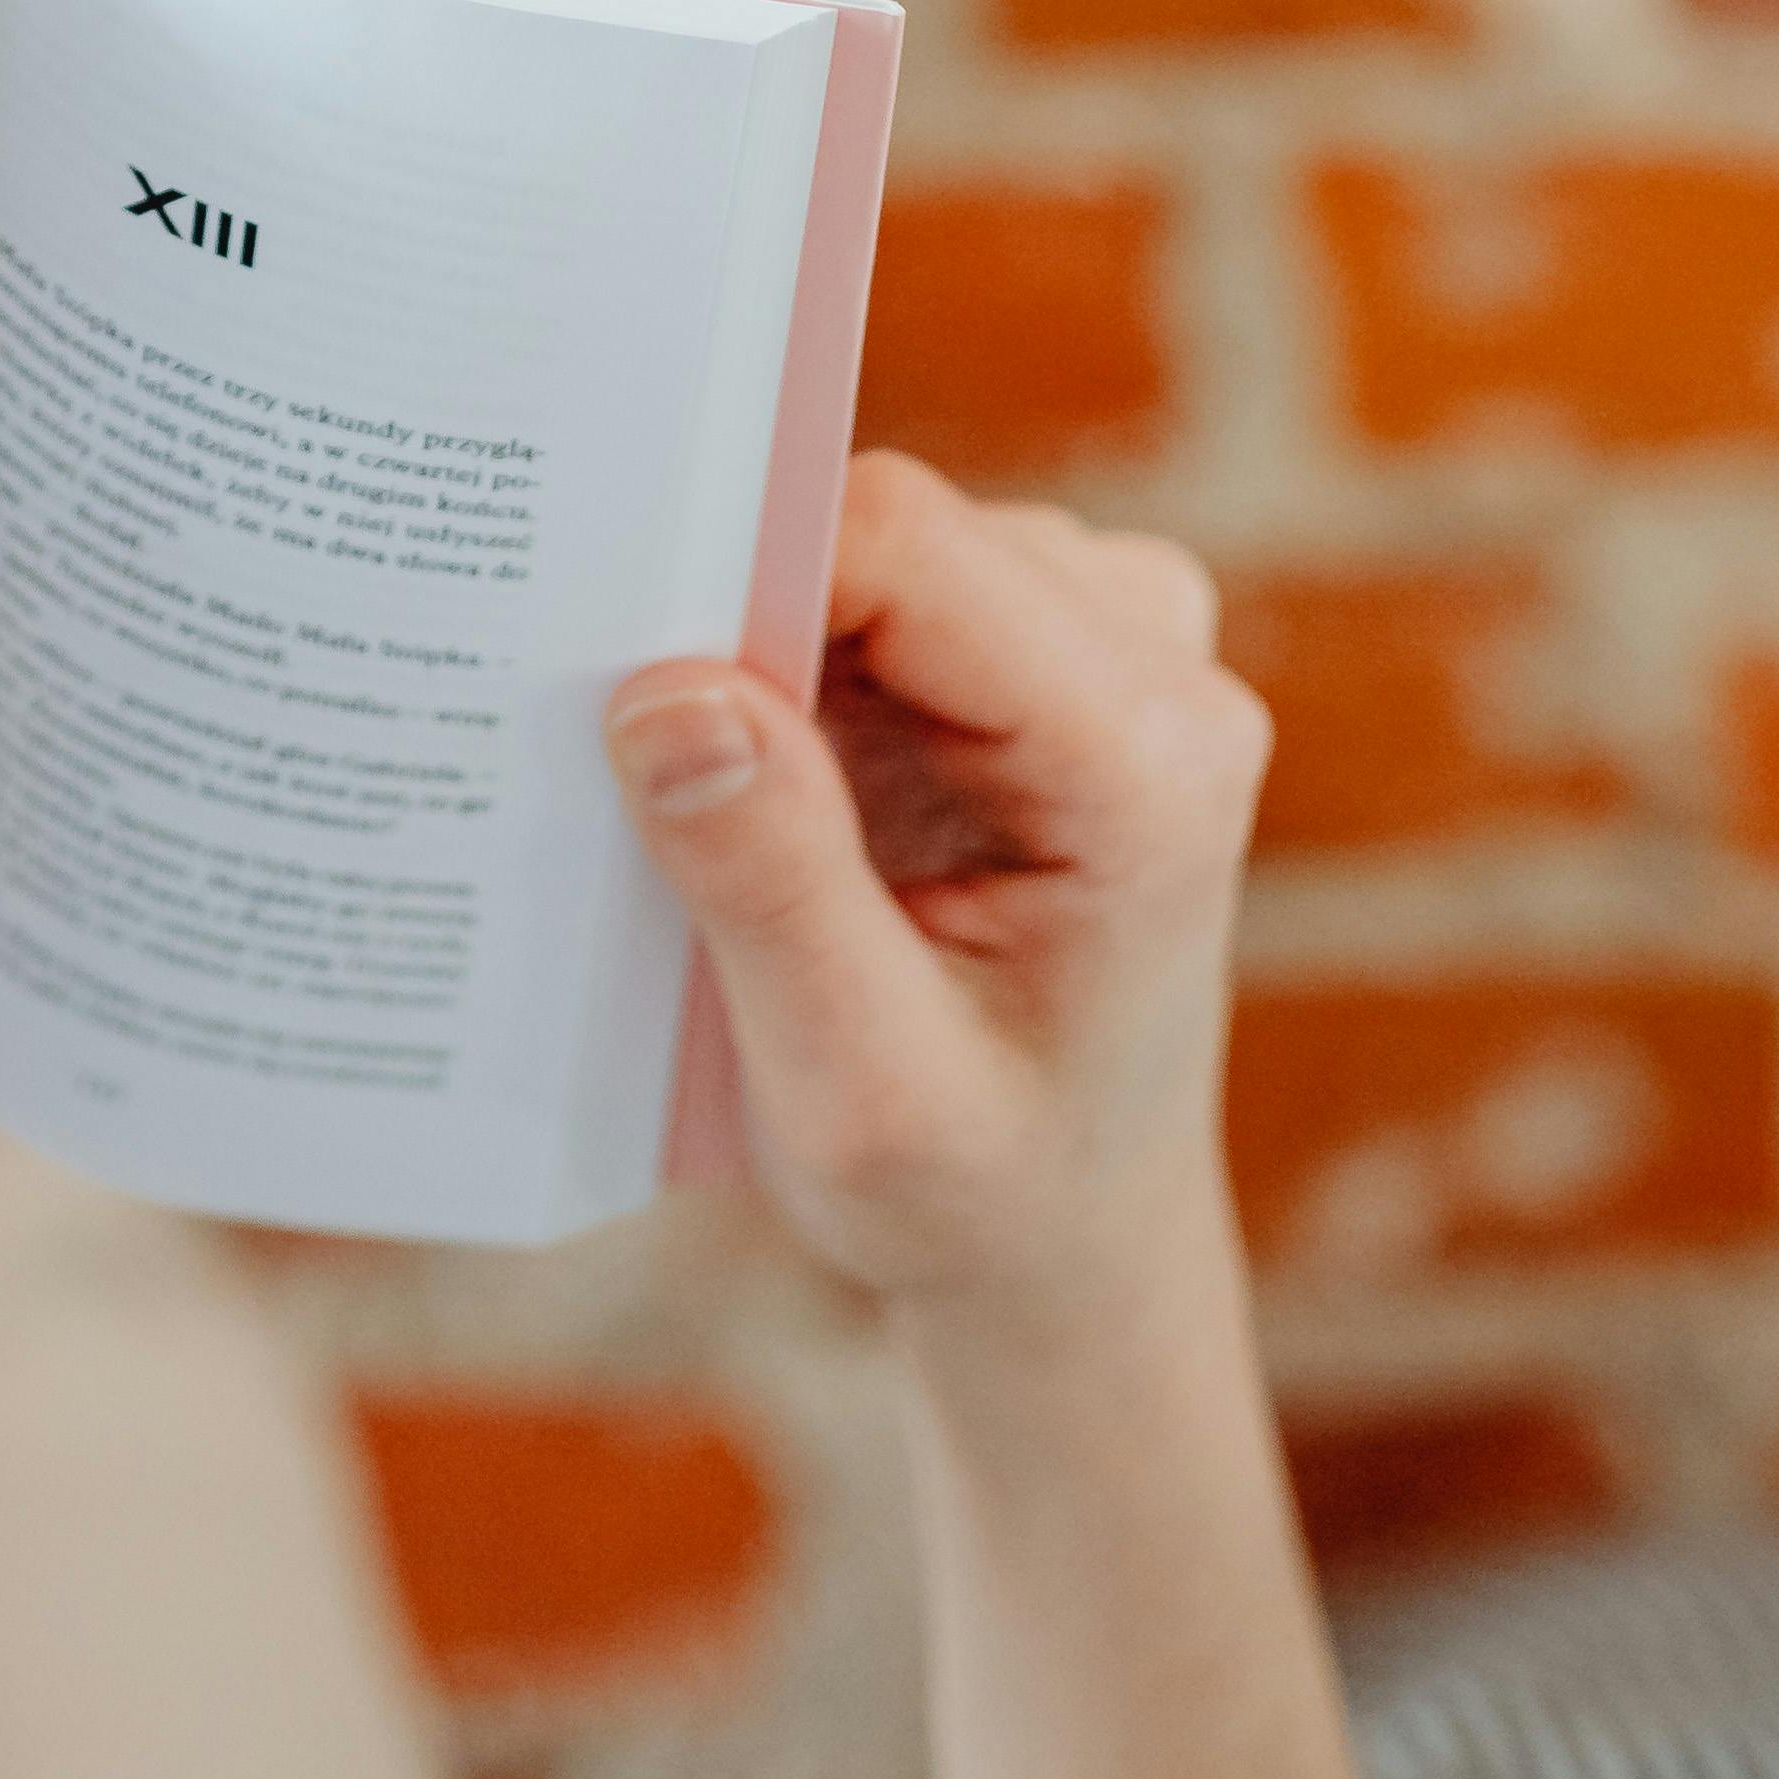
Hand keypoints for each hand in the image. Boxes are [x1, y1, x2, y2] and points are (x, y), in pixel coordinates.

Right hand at [608, 448, 1267, 1360]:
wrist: (1073, 1249)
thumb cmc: (981, 1191)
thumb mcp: (857, 1090)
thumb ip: (771, 887)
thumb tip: (669, 691)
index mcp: (1145, 767)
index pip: (907, 551)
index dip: (743, 577)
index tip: (618, 673)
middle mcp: (1160, 671)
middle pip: (891, 530)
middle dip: (748, 620)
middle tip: (646, 761)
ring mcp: (1117, 648)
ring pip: (881, 546)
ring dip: (774, 650)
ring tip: (726, 807)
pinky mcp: (1056, 655)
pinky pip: (890, 585)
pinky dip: (801, 663)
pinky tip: (774, 787)